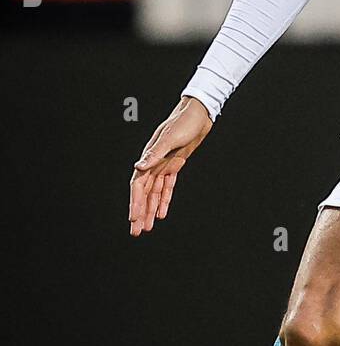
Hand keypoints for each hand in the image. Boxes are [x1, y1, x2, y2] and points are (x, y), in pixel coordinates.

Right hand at [129, 96, 212, 235]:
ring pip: (155, 193)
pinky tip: (162, 214)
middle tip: (136, 232)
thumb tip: (138, 167)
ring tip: (147, 228)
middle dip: (140, 213)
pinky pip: (167, 187)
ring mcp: (164, 164)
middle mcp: (154, 163)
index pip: (139, 185)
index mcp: (149, 157)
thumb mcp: (169, 137)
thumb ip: (154, 153)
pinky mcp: (175, 164)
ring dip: (151, 210)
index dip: (135, 203)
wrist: (199, 113)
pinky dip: (164, 200)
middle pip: (144, 193)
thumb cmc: (184, 122)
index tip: (133, 219)